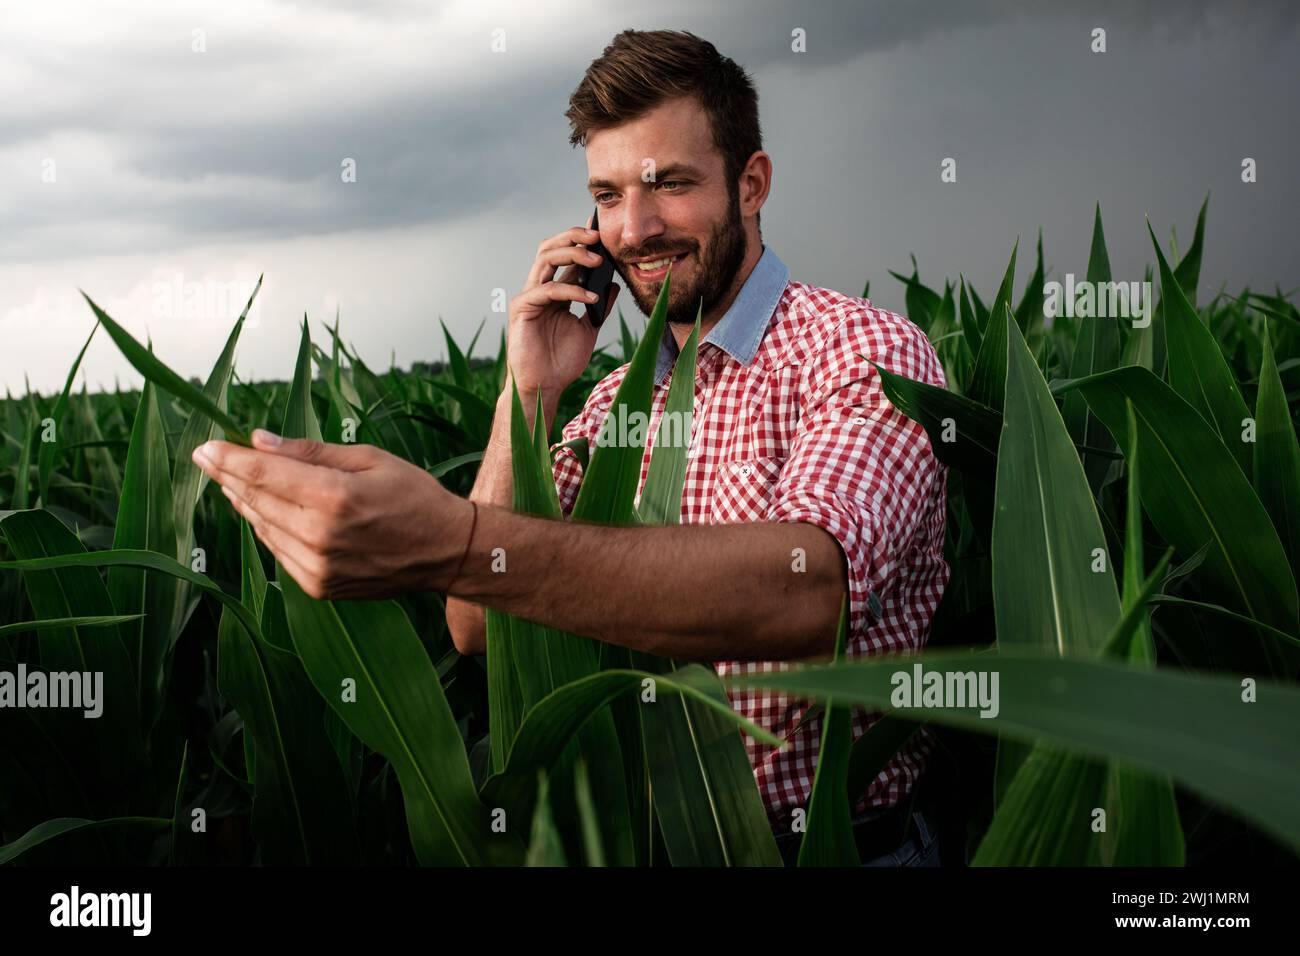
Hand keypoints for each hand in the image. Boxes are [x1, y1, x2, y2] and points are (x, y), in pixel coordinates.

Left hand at [191, 429, 473, 600]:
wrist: (446, 552)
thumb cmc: (415, 497)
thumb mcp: (369, 459)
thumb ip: (311, 453)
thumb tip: (259, 441)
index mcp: (335, 498)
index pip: (264, 474)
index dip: (229, 460)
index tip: (204, 447)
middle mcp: (321, 536)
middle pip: (256, 501)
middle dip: (228, 477)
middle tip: (207, 458)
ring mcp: (318, 566)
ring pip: (262, 528)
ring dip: (244, 503)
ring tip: (232, 482)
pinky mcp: (319, 586)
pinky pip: (279, 551)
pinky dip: (267, 529)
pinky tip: (264, 512)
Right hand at [507, 214, 619, 398]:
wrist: (545, 386)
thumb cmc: (562, 361)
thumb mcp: (589, 329)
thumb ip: (598, 306)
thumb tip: (613, 283)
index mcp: (555, 292)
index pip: (566, 258)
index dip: (582, 242)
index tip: (602, 231)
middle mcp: (540, 289)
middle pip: (551, 248)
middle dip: (573, 237)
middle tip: (597, 236)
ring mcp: (529, 296)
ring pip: (545, 259)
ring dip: (572, 254)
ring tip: (597, 260)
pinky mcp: (522, 308)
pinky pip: (547, 289)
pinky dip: (571, 290)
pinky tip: (590, 298)